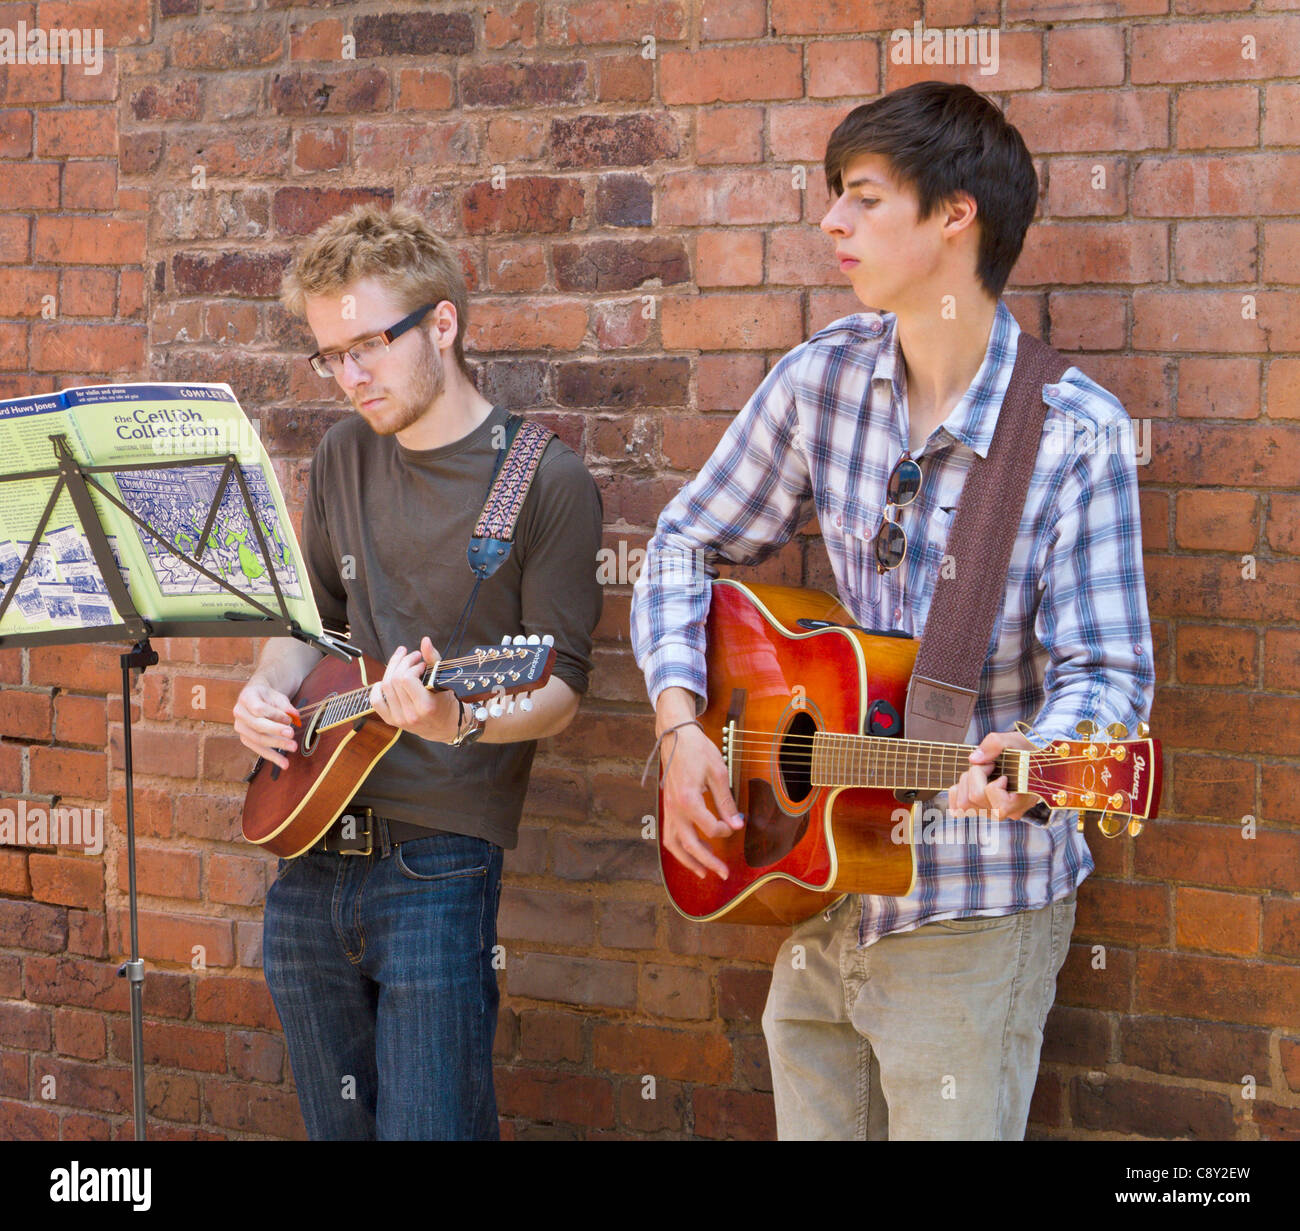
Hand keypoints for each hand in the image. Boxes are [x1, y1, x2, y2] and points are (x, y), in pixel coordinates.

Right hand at [233, 680, 300, 770]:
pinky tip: (283, 762)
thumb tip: (294, 715)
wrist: (257, 697)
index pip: (259, 709)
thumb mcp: (277, 696)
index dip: (275, 715)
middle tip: (292, 735)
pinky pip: (258, 749)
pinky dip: (272, 756)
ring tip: (293, 748)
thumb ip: (286, 706)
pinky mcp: (245, 738)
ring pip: (257, 739)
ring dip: (276, 745)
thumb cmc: (268, 697)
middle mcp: (239, 712)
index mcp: (247, 697)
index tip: (289, 719)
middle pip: (257, 725)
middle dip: (276, 731)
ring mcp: (240, 727)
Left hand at [370, 636, 460, 742]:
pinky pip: (376, 701)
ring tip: (402, 664)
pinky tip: (385, 680)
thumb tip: (425, 640)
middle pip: (394, 680)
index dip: (412, 665)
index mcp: (425, 706)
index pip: (406, 679)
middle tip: (412, 657)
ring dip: (392, 670)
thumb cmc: (447, 703)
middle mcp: (410, 715)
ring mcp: (399, 719)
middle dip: (402, 662)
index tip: (422, 662)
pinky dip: (377, 688)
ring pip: (384, 687)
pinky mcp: (391, 721)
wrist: (445, 727)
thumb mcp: (444, 681)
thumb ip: (434, 660)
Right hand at [659, 721, 743, 879]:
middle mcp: (674, 808)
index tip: (735, 823)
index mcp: (689, 799)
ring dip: (688, 861)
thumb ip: (726, 801)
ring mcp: (668, 809)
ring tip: (703, 873)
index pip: (710, 828)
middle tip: (723, 874)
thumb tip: (737, 824)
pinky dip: (678, 848)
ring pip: (673, 844)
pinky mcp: (666, 808)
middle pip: (689, 844)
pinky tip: (689, 854)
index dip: (726, 830)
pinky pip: (669, 835)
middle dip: (707, 862)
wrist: (676, 737)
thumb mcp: (718, 773)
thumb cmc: (698, 751)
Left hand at [948, 728, 1036, 820]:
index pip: (1001, 805)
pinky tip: (971, 781)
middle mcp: (1006, 812)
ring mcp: (991, 814)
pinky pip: (956, 808)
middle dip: (976, 774)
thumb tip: (973, 759)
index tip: (1003, 775)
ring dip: (966, 781)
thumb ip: (996, 744)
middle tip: (990, 765)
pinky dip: (958, 790)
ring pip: (963, 804)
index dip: (995, 785)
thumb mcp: (1015, 741)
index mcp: (1022, 801)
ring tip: (981, 772)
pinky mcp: (978, 811)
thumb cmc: (1023, 752)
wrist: (1025, 761)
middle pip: (975, 798)